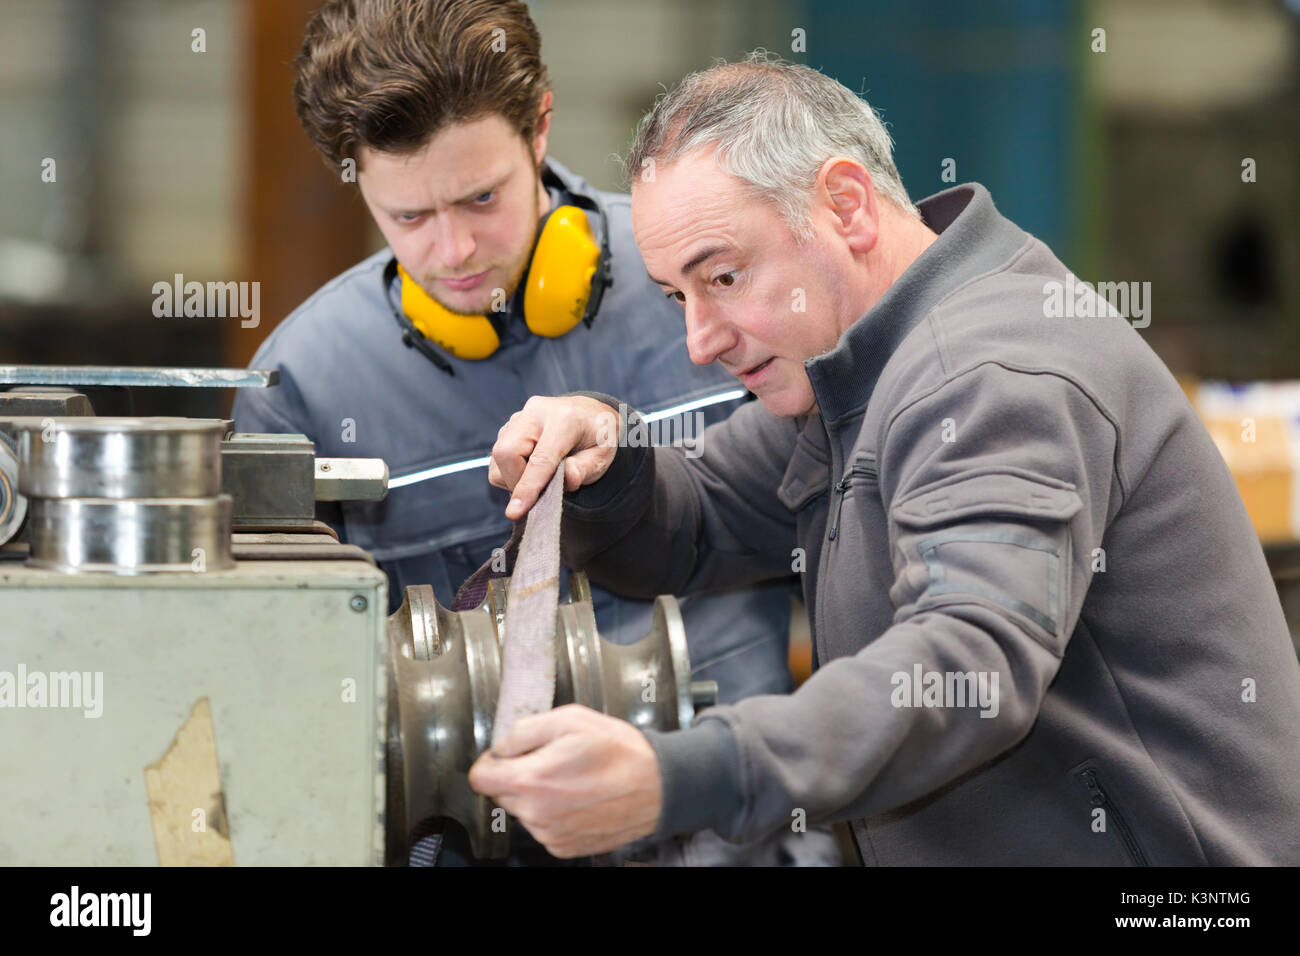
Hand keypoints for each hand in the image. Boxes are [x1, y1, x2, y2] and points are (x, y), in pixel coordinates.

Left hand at [467, 703, 662, 857]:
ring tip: (571, 778)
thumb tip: (503, 744)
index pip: (480, 778)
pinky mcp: (564, 847)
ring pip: (523, 810)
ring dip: (538, 795)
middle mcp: (537, 813)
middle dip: (519, 775)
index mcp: (532, 780)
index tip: (507, 755)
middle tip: (551, 760)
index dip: (491, 761)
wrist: (658, 787)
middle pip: (502, 793)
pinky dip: (554, 812)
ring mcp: (550, 834)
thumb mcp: (570, 719)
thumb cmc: (621, 752)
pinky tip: (578, 796)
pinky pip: (543, 826)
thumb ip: (525, 729)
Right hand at [489, 395, 621, 519]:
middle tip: (539, 494)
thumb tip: (568, 479)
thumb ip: (585, 470)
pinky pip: (497, 458)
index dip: (527, 487)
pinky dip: (510, 472)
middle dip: (517, 482)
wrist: (590, 414)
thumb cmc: (597, 438)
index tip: (514, 512)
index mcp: (564, 419)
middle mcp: (536, 413)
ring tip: (542, 478)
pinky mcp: (508, 426)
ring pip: (498, 457)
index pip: (540, 459)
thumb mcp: (603, 456)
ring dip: (514, 478)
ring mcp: (519, 418)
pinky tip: (532, 468)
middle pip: (506, 452)